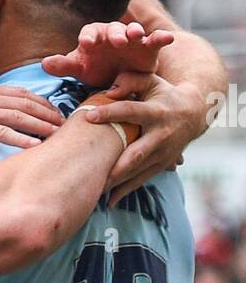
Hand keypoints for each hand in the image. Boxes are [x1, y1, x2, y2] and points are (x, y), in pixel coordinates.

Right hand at [0, 69, 63, 147]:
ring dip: (41, 126)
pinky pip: (2, 132)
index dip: (40, 102)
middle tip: (64, 126)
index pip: (20, 93)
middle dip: (48, 114)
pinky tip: (34, 146)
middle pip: (26, 104)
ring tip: (57, 136)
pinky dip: (20, 138)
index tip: (54, 111)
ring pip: (19, 117)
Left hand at [43, 21, 174, 96]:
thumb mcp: (80, 69)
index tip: (87, 43)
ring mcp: (132, 40)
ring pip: (134, 32)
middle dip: (115, 34)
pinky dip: (162, 38)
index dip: (89, 36)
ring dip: (135, 32)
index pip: (89, 32)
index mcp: (94, 37)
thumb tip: (43, 63)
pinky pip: (156, 40)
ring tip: (137, 35)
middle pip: (113, 30)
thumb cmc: (96, 70)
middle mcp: (113, 35)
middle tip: (117, 41)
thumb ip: (64, 66)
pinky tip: (168, 38)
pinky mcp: (149, 48)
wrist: (119, 79)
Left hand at [81, 74, 203, 204]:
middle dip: (114, 165)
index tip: (88, 116)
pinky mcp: (161, 165)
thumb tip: (109, 93)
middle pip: (136, 153)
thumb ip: (130, 80)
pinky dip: (125, 191)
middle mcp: (160, 135)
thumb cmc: (163, 94)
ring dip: (116, 182)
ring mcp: (162, 153)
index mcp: (156, 112)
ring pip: (137, 171)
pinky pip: (142, 180)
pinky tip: (108, 202)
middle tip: (90, 172)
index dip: (110, 113)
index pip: (130, 111)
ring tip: (93, 190)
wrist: (194, 113)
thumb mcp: (151, 80)